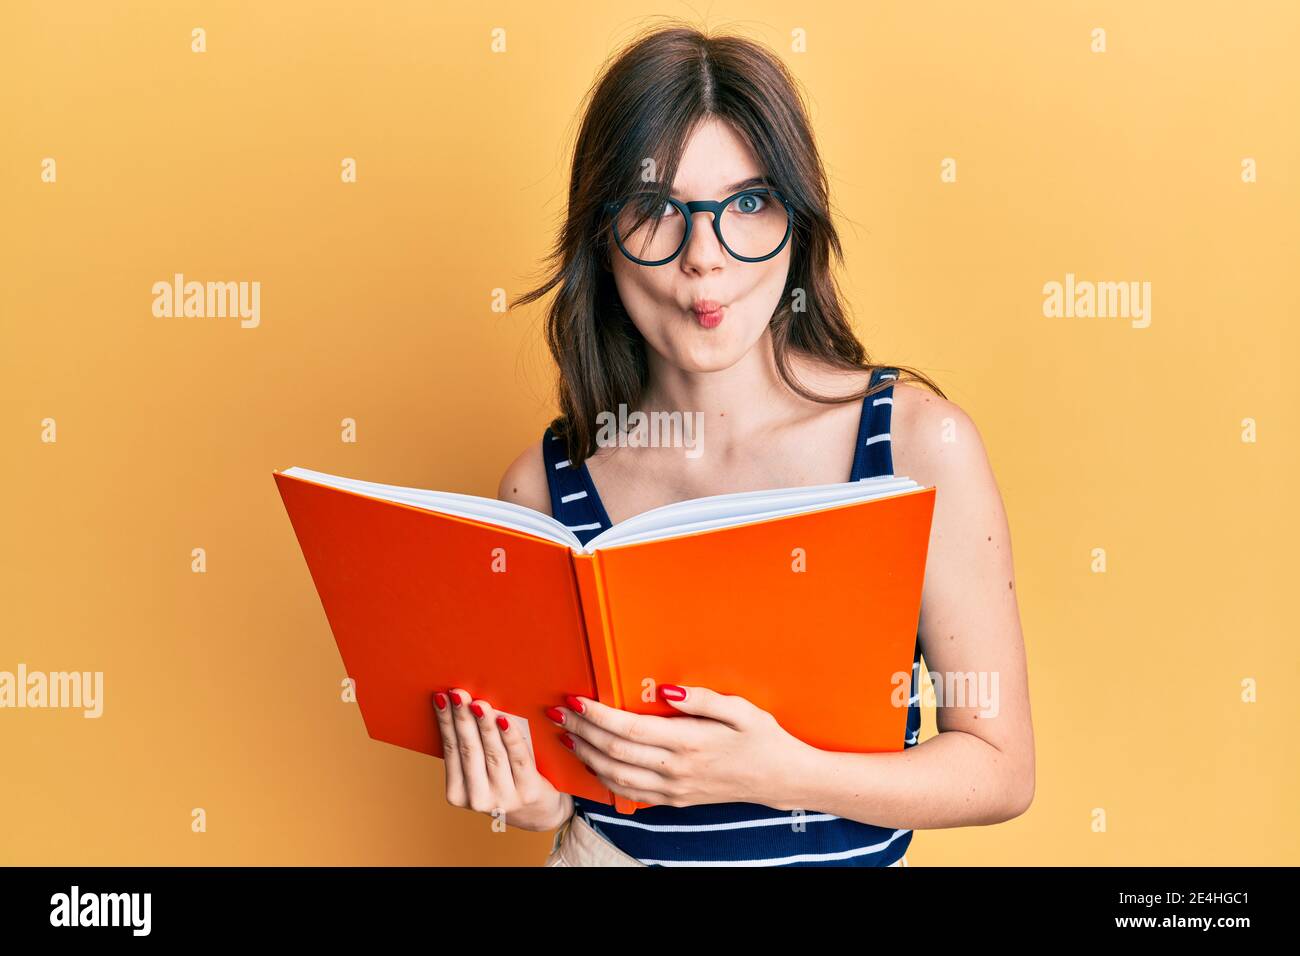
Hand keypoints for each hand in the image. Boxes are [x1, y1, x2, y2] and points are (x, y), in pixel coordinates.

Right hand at [434, 687, 572, 831]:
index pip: (451, 750)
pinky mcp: (528, 792)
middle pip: (469, 750)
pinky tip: (503, 719)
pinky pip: (518, 758)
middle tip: (458, 693)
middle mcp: (479, 799)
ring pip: (492, 752)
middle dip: (462, 718)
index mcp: (458, 793)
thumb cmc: (505, 782)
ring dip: (484, 724)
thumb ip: (473, 749)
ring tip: (478, 703)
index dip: (445, 722)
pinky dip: (510, 737)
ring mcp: (504, 798)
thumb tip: (465, 706)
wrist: (539, 812)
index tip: (440, 697)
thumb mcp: (481, 774)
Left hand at [548, 685, 811, 808]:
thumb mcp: (741, 710)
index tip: (576, 699)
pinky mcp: (674, 800)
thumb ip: (703, 699)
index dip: (597, 715)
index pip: (628, 729)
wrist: (781, 779)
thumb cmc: (762, 738)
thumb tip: (667, 690)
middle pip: (614, 753)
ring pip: (616, 777)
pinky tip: (593, 761)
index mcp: (689, 743)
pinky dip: (604, 778)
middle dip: (582, 731)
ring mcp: (673, 790)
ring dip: (587, 755)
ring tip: (568, 734)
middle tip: (560, 712)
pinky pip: (630, 793)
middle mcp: (676, 770)